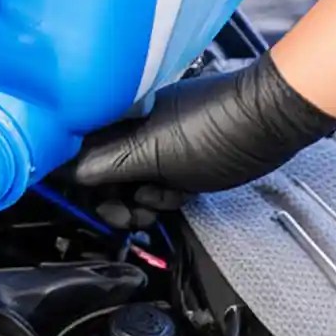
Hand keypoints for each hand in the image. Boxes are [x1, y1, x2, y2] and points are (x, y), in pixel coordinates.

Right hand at [67, 52, 335, 192]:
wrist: (273, 123)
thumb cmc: (217, 129)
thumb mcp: (149, 155)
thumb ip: (100, 166)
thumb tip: (61, 173)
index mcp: (115, 118)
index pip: (73, 152)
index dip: (75, 183)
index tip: (83, 204)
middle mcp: (130, 128)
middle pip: (99, 175)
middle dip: (110, 201)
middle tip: (126, 217)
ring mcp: (155, 143)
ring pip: (128, 185)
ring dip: (138, 204)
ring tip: (154, 207)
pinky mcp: (177, 159)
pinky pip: (156, 186)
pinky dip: (163, 198)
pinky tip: (178, 196)